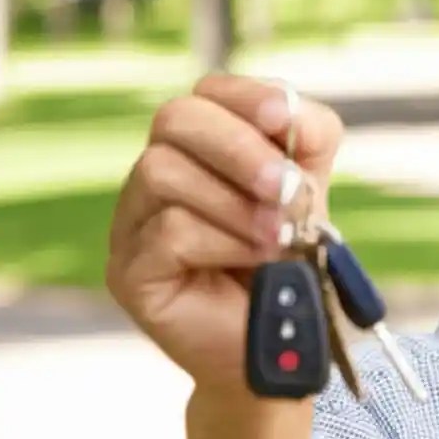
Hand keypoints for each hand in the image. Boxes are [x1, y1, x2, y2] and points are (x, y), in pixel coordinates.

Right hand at [105, 73, 343, 395]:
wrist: (282, 345)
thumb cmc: (290, 266)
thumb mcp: (309, 195)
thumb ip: (309, 145)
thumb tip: (291, 114)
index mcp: (204, 149)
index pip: (208, 93)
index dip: (248, 97)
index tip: (285, 121)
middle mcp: (158, 176)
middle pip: (176, 119)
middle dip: (240, 147)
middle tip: (285, 187)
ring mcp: (133, 223)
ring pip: (163, 171)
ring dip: (235, 203)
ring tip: (275, 239)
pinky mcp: (129, 271)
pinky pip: (168, 230)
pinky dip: (224, 241)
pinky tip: (252, 263)